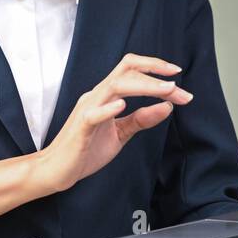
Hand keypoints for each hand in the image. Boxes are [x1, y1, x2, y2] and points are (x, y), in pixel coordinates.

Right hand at [36, 53, 192, 193]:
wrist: (56, 170)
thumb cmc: (86, 150)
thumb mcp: (121, 133)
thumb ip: (141, 119)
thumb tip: (167, 106)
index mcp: (106, 95)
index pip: (131, 70)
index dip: (154, 66)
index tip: (177, 75)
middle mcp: (97, 96)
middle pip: (126, 71)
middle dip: (157, 76)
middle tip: (181, 91)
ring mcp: (87, 110)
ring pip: (115, 86)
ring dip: (144, 86)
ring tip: (167, 91)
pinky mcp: (80, 128)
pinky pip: (93, 114)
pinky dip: (108, 108)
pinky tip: (123, 106)